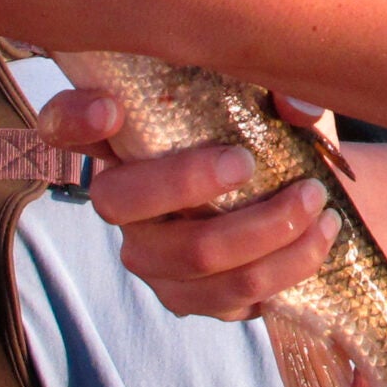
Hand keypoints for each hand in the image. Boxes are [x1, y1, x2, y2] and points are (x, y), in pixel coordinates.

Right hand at [43, 88, 344, 324]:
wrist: (303, 196)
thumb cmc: (269, 132)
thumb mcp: (275, 100)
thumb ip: (279, 89)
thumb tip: (297, 108)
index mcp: (123, 139)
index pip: (65, 128)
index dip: (73, 120)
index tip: (112, 108)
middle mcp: (122, 200)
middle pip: (119, 201)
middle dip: (185, 181)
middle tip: (246, 161)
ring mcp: (150, 255)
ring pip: (191, 253)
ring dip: (263, 228)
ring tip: (314, 199)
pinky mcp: (187, 297)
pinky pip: (231, 293)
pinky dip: (286, 264)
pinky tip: (321, 234)